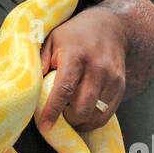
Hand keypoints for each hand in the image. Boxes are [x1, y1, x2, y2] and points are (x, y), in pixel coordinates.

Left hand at [37, 5, 127, 132]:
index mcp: (76, 56)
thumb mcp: (52, 39)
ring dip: (81, 122)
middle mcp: (97, 67)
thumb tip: (31, 86)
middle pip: (83, 107)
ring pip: (97, 114)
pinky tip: (84, 114)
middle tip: (58, 116)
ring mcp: (112, 78)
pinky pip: (108, 113)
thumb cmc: (74, 34)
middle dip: (68, 119)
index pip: (64, 89)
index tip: (45, 126)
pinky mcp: (121, 85)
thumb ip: (41, 62)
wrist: (110, 26)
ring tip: (70, 115)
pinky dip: (94, 120)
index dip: (53, 110)